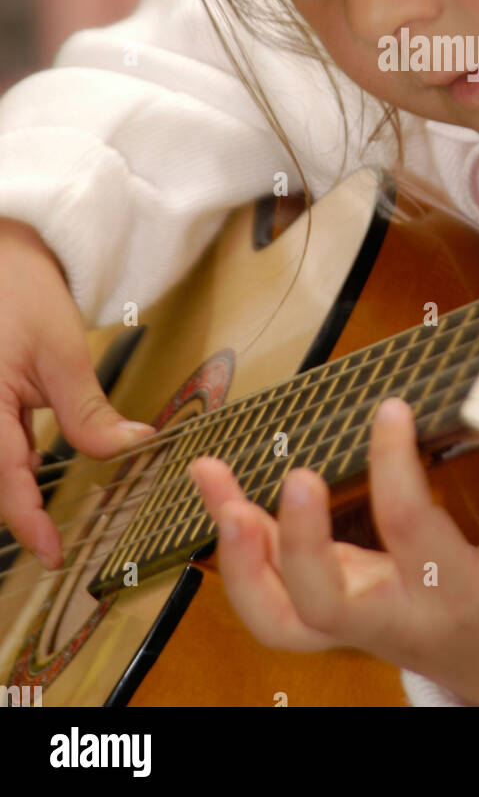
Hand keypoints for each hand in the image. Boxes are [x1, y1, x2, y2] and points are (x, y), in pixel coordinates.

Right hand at [0, 218, 153, 567]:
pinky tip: (33, 469)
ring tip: (46, 518)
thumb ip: (89, 412)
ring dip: (13, 491)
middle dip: (20, 513)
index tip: (54, 554)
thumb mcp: (63, 353)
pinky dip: (9, 464)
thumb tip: (133, 448)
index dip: (28, 523)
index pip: (4, 480)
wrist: (1, 256)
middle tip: (55, 543)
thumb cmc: (24, 295)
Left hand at [190, 397, 478, 705]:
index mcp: (451, 596)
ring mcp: (352, 620)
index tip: (391, 407)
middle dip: (296, 541)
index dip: (394, 467)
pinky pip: (270, 595)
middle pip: (321, 604)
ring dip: (237, 552)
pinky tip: (218, 490)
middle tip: (295, 475)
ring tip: (213, 479)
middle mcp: (391, 618)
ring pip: (275, 615)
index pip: (410, 532)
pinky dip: (237, 545)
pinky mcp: (330, 609)